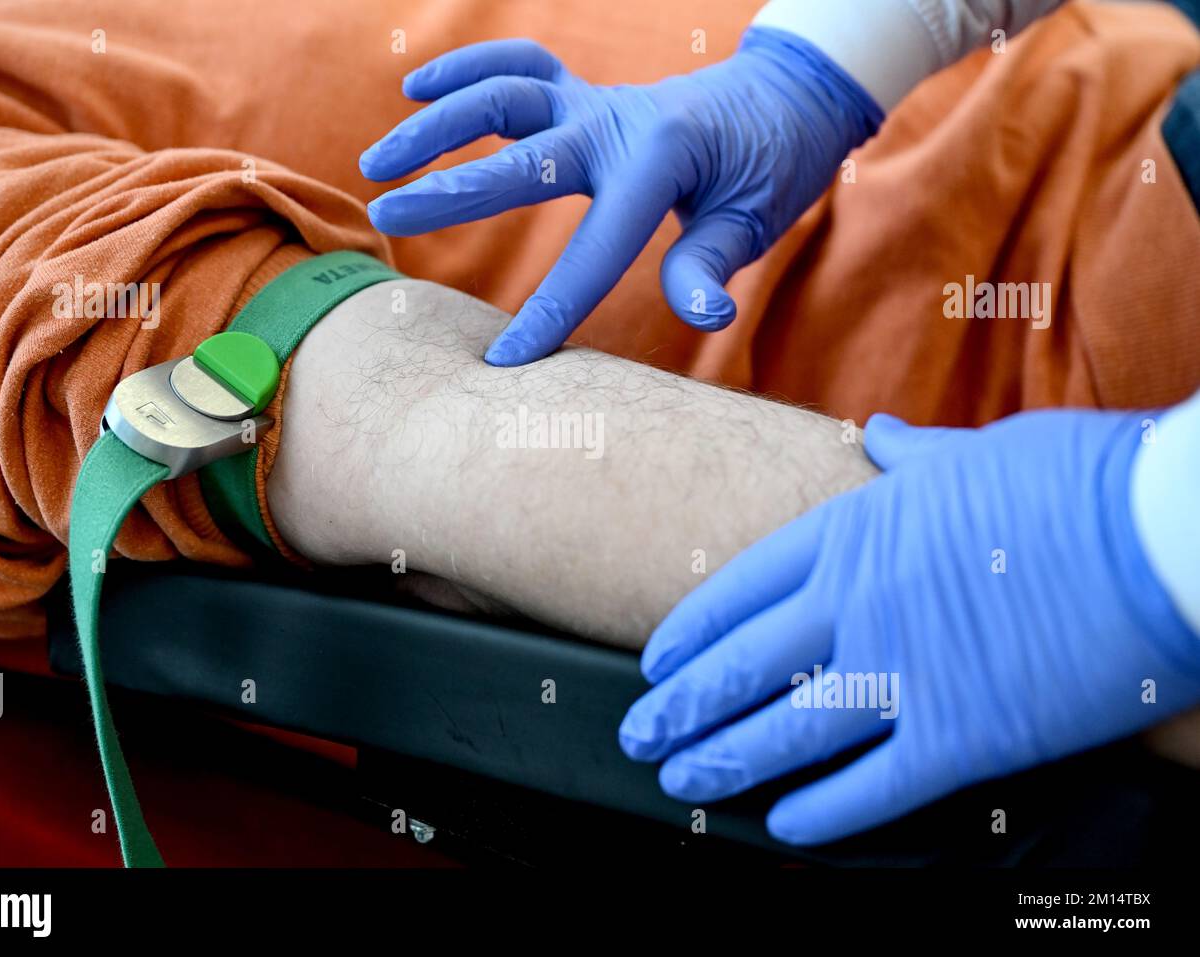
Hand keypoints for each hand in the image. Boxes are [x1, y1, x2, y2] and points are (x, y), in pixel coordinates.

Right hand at [360, 28, 882, 364]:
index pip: (595, 250)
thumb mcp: (755, 220)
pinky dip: (466, 69)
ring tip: (378, 160)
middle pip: (521, 157)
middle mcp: (616, 121)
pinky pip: (516, 67)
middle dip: (451, 189)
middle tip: (386, 212)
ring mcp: (595, 101)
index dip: (552, 312)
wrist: (787, 93)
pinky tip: (415, 88)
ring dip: (437, 122)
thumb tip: (708, 316)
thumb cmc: (773, 165)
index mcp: (660, 160)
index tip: (503, 362)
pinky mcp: (583, 93)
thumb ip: (712, 263)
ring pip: (502, 96)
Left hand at [618, 410, 1199, 844]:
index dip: (690, 632)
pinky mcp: (963, 737)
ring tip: (681, 780)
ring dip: (725, 760)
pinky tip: (785, 826)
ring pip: (785, 731)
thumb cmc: (1074, 480)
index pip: (741, 590)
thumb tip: (875, 435)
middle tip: (639, 733)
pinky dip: (822, 813)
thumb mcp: (975, 452)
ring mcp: (904, 672)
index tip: (656, 660)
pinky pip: (871, 787)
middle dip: (682, 706)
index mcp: (855, 531)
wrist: (1160, 530)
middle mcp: (858, 603)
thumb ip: (911, 458)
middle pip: (742, 667)